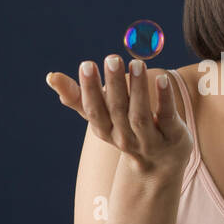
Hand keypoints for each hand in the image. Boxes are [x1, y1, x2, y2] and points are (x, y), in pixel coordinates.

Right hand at [45, 56, 192, 177]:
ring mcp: (149, 140)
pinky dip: (164, 98)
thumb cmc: (124, 130)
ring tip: (136, 63)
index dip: (89, 90)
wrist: (159, 164)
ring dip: (138, 89)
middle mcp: (125, 138)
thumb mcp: (100, 117)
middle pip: (117, 111)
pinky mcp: (173, 136)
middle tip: (112, 58)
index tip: (87, 64)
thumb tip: (51, 76)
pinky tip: (162, 78)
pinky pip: (167, 117)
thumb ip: (76, 97)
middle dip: (114, 84)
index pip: (94, 111)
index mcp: (105, 130)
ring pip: (140, 115)